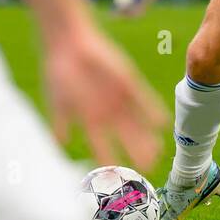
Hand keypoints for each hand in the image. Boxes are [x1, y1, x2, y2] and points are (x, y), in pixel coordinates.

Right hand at [44, 21, 168, 169]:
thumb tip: (59, 145)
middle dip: (136, 152)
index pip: (103, 146)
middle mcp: (108, 113)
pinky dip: (151, 111)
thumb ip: (61, 123)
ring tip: (157, 150)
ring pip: (137, 123)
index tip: (118, 176)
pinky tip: (161, 123)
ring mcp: (120, 99)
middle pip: (126, 137)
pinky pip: (143, 100)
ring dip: (146, 137)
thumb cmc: (59, 73)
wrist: (69, 44)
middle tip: (148, 167)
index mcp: (90, 121)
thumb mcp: (57, 102)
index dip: (111, 160)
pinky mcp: (129, 83)